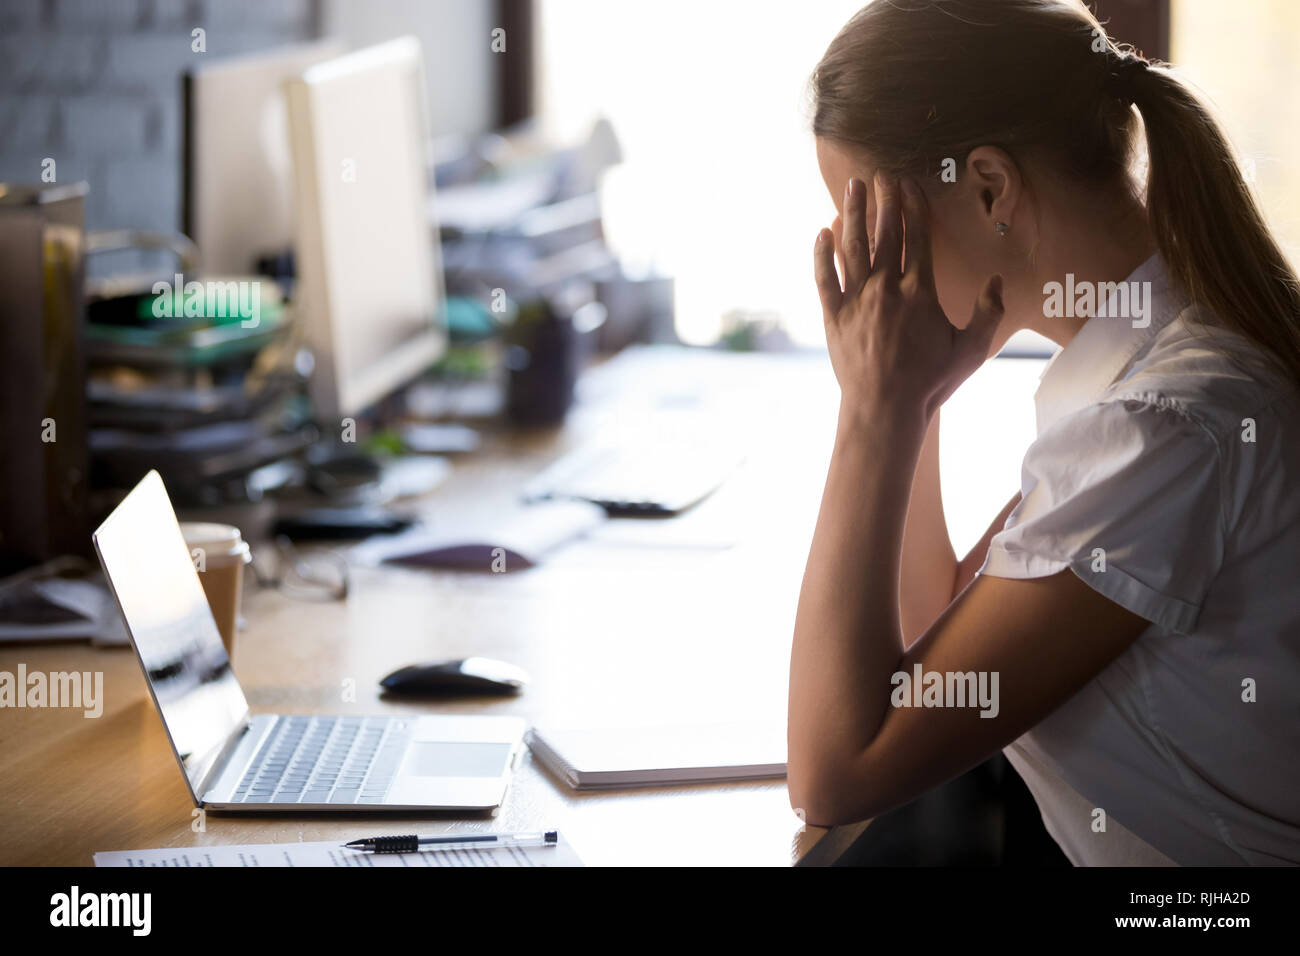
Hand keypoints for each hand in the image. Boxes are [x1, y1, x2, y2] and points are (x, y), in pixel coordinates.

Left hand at [814, 173, 1003, 421]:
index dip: (913, 207)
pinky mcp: (833, 316)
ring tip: (852, 187)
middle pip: (885, 234)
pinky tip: (821, 231)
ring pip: (852, 247)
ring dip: (852, 214)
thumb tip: (996, 280)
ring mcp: (856, 300)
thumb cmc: (930, 383)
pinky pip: (824, 277)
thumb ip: (988, 313)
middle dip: (884, 201)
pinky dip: (822, 253)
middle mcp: (886, 288)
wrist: (884, 408)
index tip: (908, 185)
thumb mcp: (970, 351)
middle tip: (881, 175)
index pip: (917, 238)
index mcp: (920, 292)